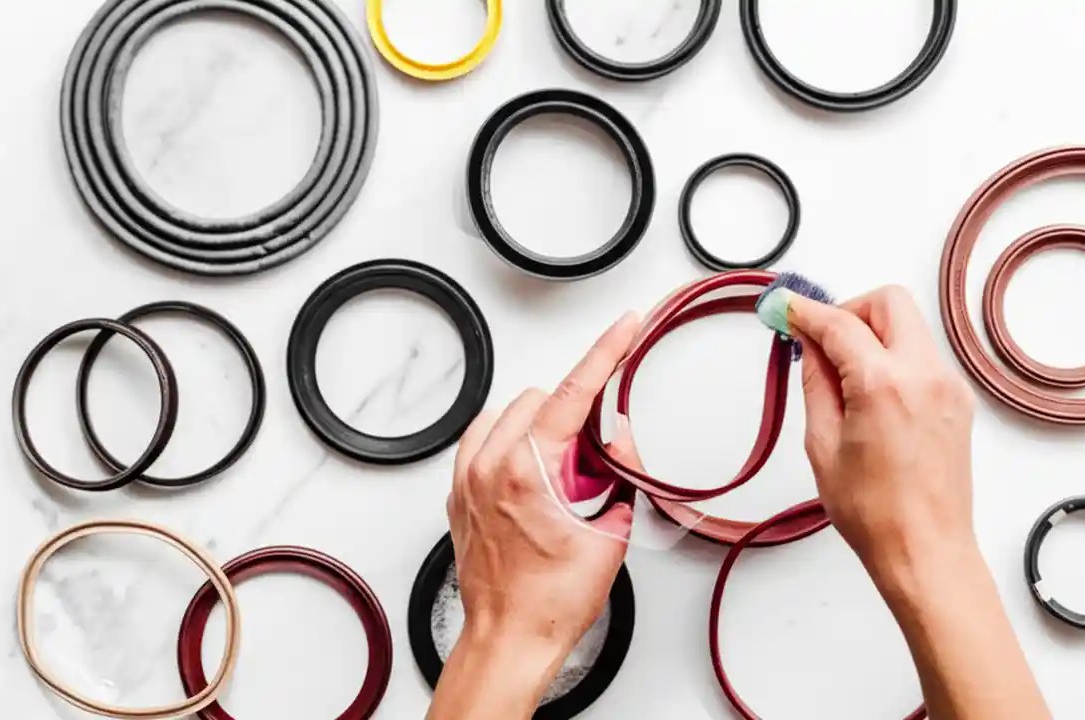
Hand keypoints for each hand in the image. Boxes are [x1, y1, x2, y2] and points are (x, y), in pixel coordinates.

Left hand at [429, 313, 641, 719]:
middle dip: (577, 415)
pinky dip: (512, 441)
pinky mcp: (459, 494)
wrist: (511, 640)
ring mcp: (468, 480)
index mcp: (527, 472)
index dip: (606, 351)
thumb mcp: (609, 535)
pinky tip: (534, 474)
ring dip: (542, 426)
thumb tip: (618, 441)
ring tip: (563, 473)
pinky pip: (483, 440)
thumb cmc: (549, 603)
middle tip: (597, 457)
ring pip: (509, 414)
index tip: (625, 326)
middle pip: (542, 399)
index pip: (574, 391)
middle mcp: (489, 468)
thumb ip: (620, 475)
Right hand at [787, 285, 976, 590]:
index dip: (805, 312)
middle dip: (850, 310)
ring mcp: (948, 385)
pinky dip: (893, 357)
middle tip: (821, 340)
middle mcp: (925, 375)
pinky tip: (870, 393)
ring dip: (873, 334)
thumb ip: (817, 382)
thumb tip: (809, 345)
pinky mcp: (958, 400)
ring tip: (843, 376)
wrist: (926, 550)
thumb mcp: (822, 444)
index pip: (839, 323)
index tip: (786, 308)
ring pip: (909, 326)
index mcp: (884, 385)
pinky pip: (921, 356)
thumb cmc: (875, 513)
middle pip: (888, 302)